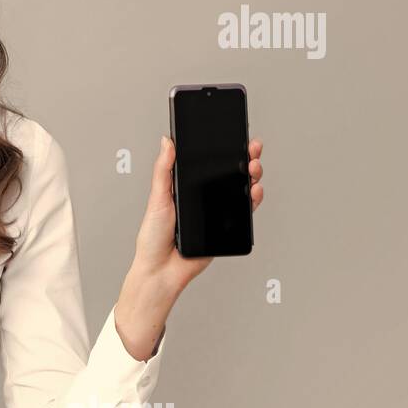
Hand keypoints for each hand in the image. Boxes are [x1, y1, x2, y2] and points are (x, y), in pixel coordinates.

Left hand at [134, 135, 264, 291]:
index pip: (206, 164)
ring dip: (251, 176)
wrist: (161, 270)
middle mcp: (201, 198)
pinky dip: (252, 200)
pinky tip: (255, 190)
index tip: (233, 137)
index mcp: (184, 188)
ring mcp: (214, 212)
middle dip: (243, 159)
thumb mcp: (157, 199)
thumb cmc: (153, 237)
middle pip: (227, 174)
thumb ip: (163, 171)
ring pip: (238, 189)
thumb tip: (166, 142)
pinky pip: (242, 211)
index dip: (221, 150)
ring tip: (254, 167)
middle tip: (251, 149)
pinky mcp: (224, 228)